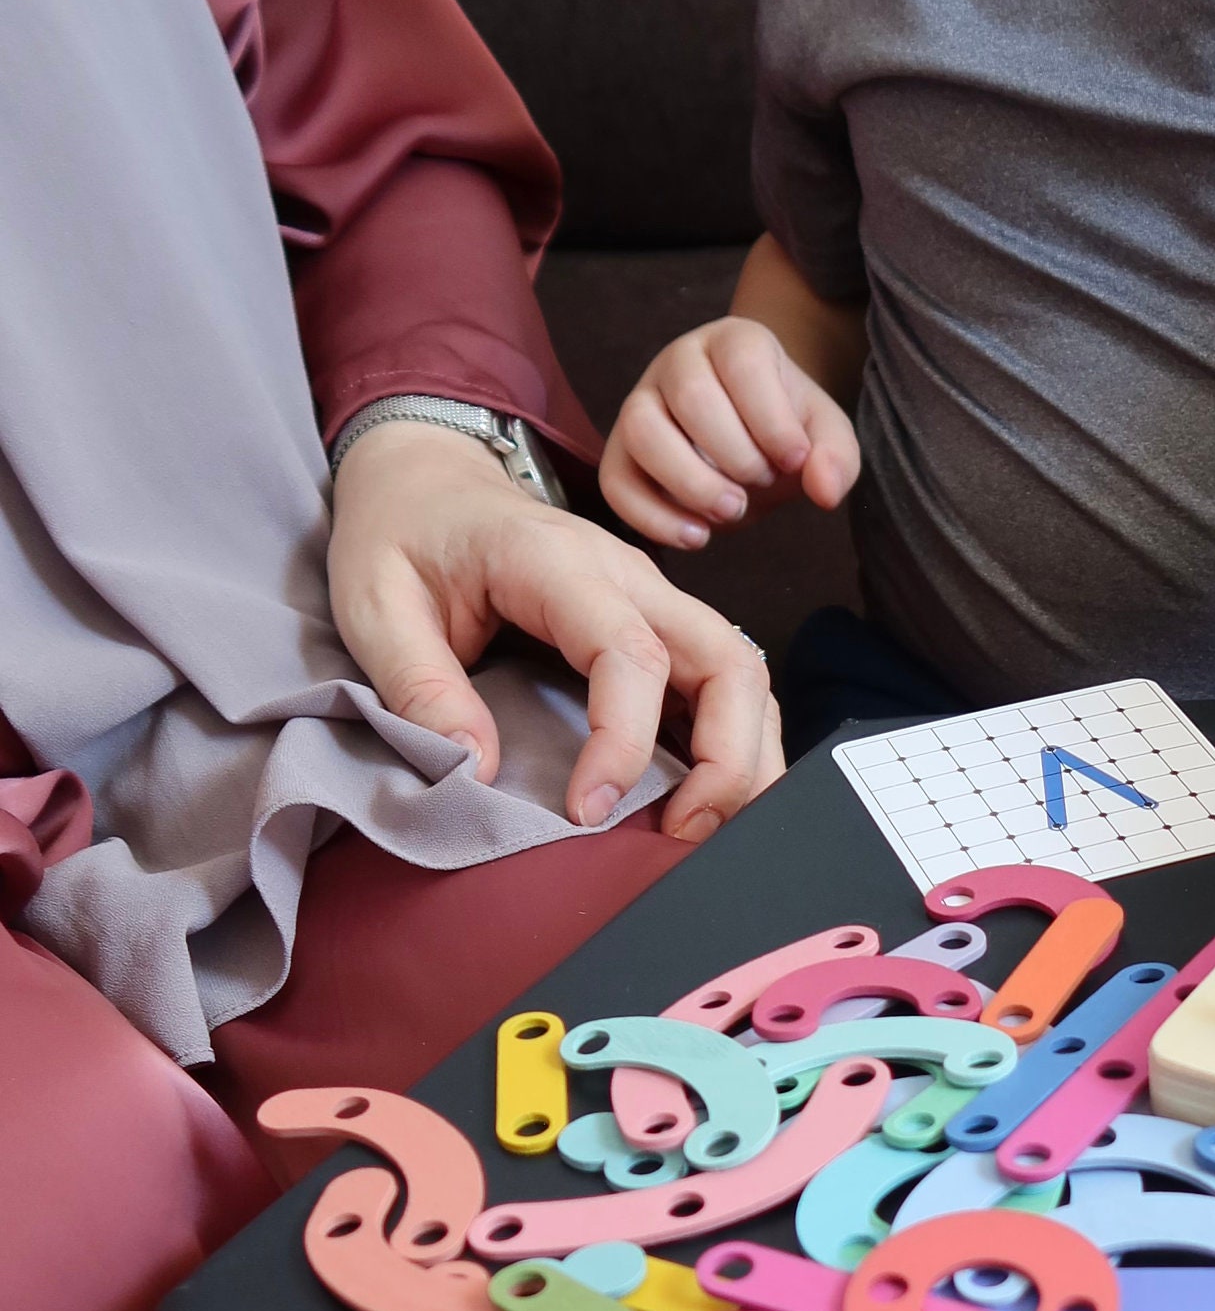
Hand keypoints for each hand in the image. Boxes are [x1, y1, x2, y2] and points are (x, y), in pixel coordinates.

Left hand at [327, 419, 781, 841]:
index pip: (630, 654)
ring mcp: (654, 597)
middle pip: (728, 660)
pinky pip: (725, 682)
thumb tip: (476, 772)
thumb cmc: (401, 535)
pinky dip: (733, 743)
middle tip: (683, 832)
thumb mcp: (374, 605)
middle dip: (728, 759)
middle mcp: (628, 574)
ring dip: (744, 757)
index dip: (624, 742)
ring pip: (744, 672)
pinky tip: (702, 795)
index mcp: (556, 561)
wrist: (425, 478)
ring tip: (701, 825)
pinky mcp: (660, 625)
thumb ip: (420, 687)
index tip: (586, 812)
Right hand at [600, 316, 860, 550]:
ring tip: (731, 510)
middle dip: (735, 453)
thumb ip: (836, 457)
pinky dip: (653, 517)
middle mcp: (679, 362)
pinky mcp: (620, 452)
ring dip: (691, 482)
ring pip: (642, 430)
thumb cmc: (785, 432)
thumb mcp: (824, 437)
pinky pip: (615, 481)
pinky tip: (698, 537)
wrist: (752, 446)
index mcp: (733, 342)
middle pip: (691, 396)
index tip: (796, 460)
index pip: (742, 363)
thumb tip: (825, 491)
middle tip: (762, 482)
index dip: (772, 419)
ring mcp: (641, 403)